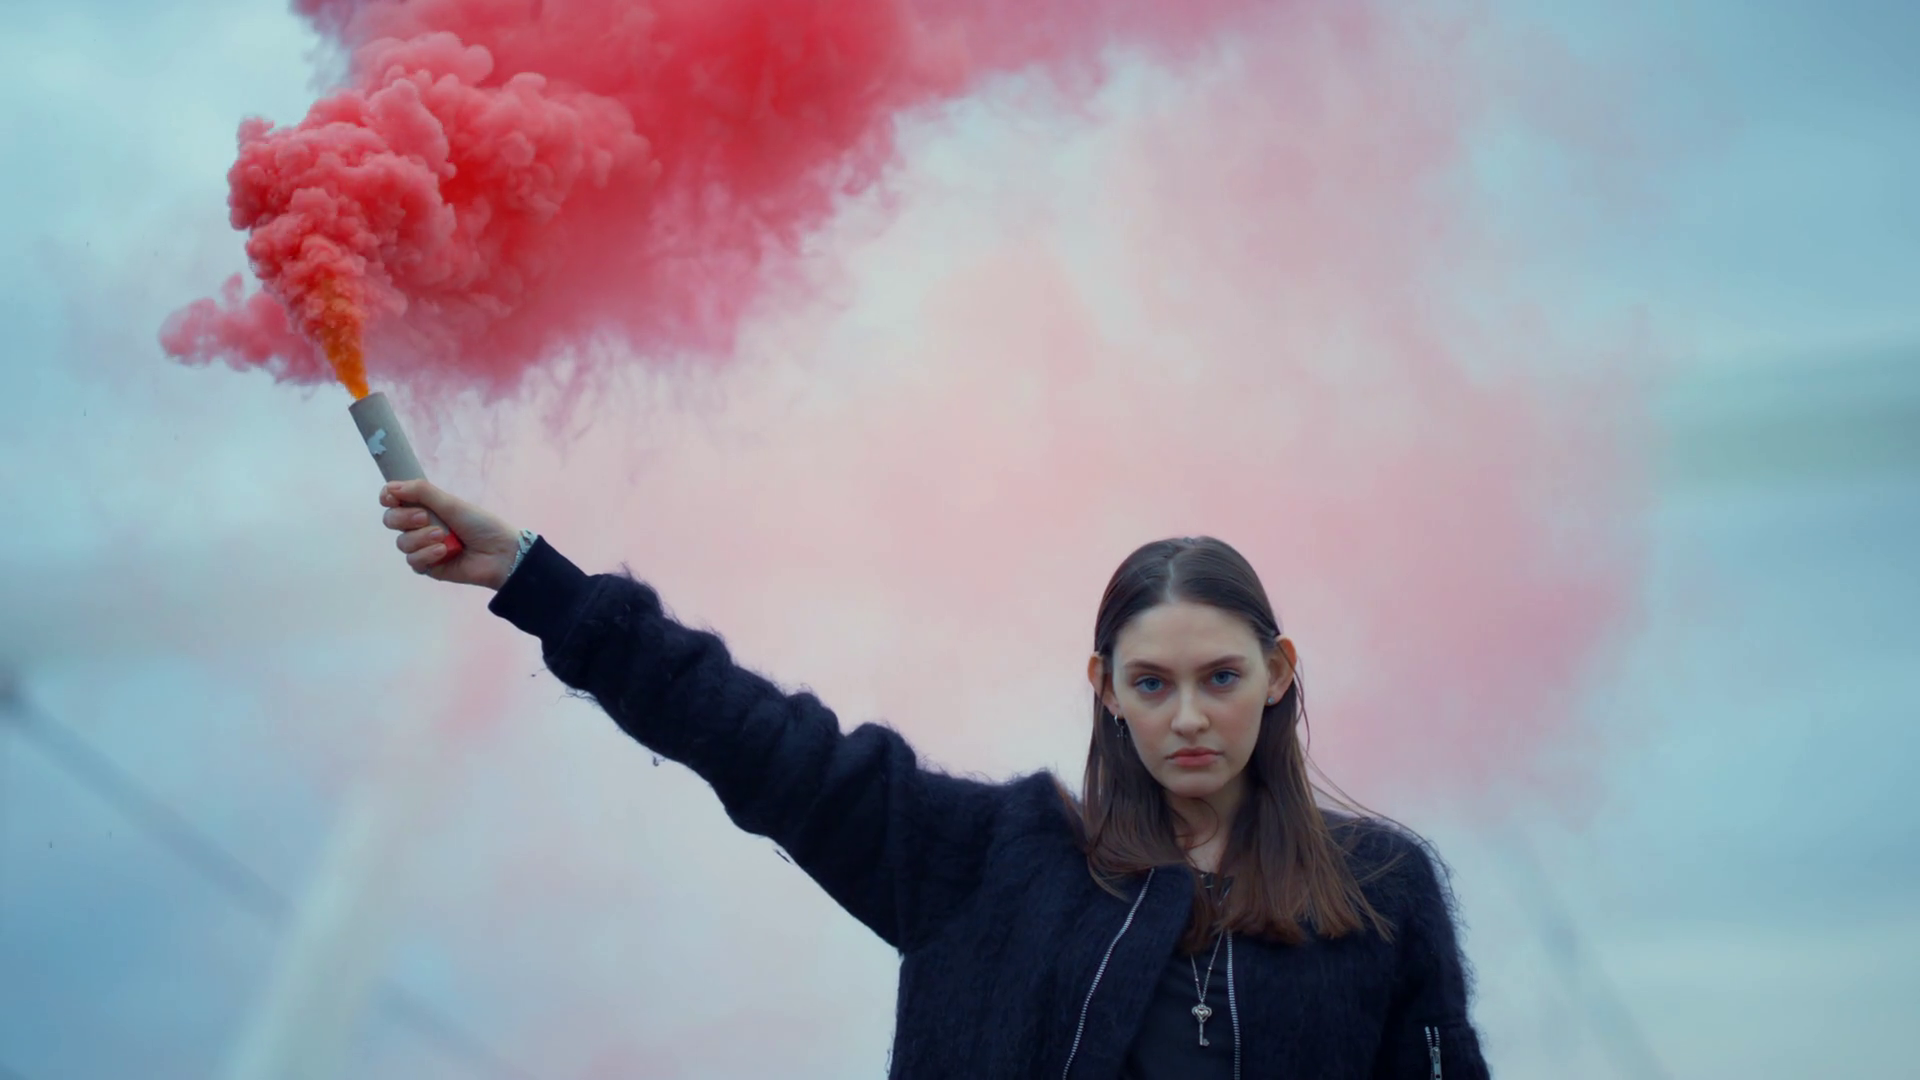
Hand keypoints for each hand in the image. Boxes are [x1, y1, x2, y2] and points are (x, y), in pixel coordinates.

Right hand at [378, 479, 522, 589]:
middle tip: (424, 518)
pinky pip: (413, 561)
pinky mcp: (428, 566)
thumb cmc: (481, 525)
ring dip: (421, 539)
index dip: (388, 497)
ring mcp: (423, 547)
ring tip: (443, 537)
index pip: (394, 500)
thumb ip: (422, 492)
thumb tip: (391, 487)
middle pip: (391, 520)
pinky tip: (444, 552)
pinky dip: (427, 554)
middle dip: (403, 518)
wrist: (500, 553)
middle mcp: (420, 526)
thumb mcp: (451, 503)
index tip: (392, 497)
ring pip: (402, 542)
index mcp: (426, 507)